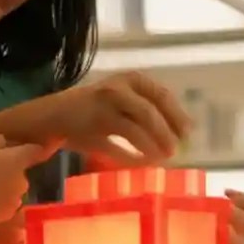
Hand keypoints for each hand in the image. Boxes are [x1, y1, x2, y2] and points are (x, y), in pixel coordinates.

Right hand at [0, 135, 54, 231]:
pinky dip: (0, 200)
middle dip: (10, 168)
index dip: (29, 148)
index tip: (20, 148)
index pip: (35, 151)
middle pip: (22, 170)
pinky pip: (8, 201)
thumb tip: (9, 144)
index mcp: (16, 161)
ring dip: (5, 184)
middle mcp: (22, 181)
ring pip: (15, 186)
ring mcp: (16, 200)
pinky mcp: (7, 215)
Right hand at [50, 71, 192, 164]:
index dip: (176, 115)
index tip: (188, 133)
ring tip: (160, 159)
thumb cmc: (99, 107)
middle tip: (175, 150)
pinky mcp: (89, 133)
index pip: (161, 95)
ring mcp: (100, 111)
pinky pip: (116, 150)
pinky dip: (132, 159)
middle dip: (165, 134)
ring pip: (132, 131)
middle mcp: (115, 91)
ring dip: (151, 148)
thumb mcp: (126, 97)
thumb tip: (184, 131)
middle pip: (147, 113)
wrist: (54, 115)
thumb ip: (151, 108)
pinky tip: (141, 164)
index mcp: (130, 79)